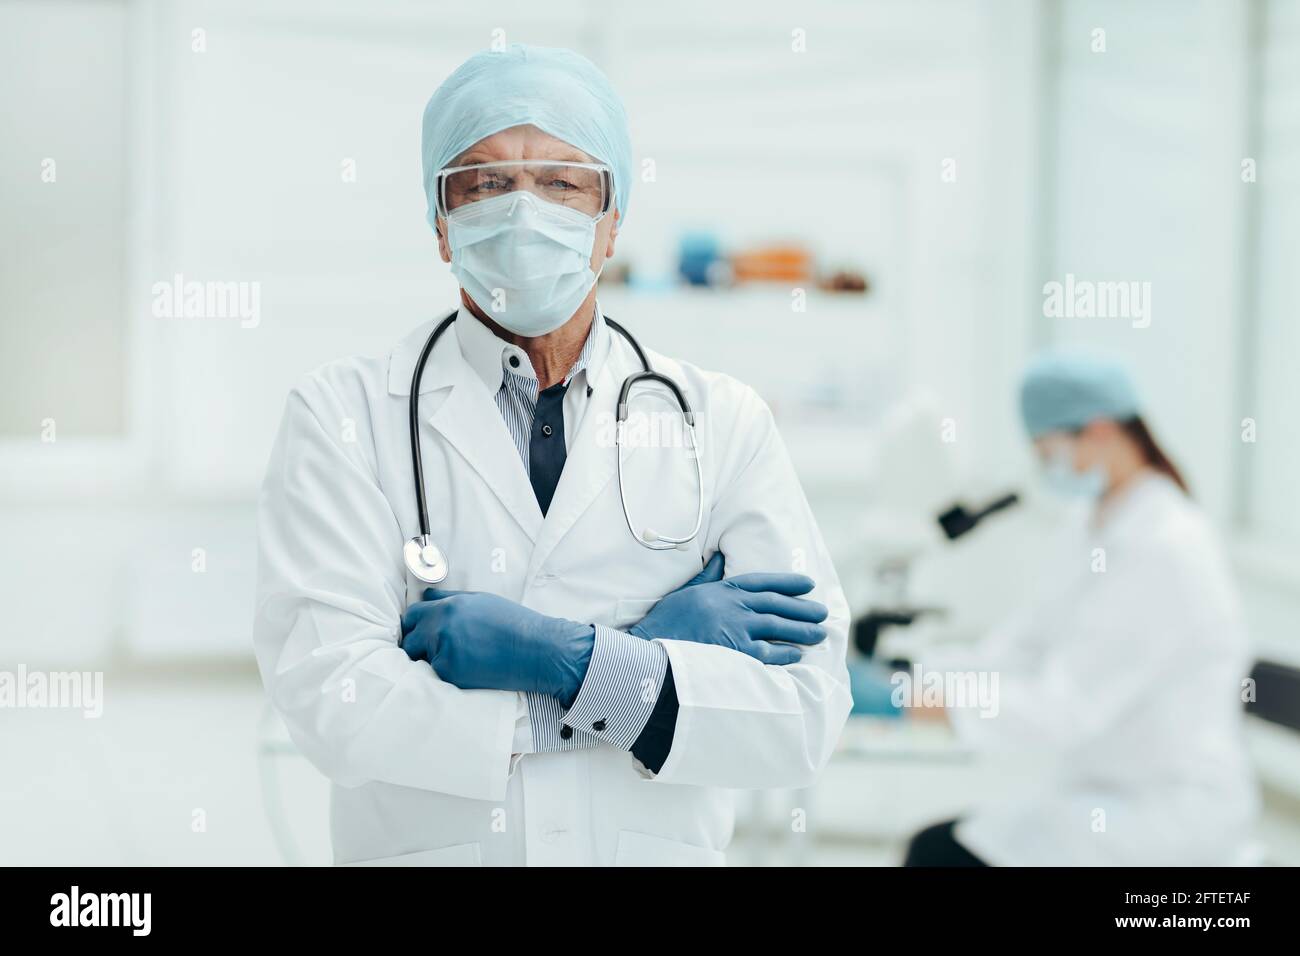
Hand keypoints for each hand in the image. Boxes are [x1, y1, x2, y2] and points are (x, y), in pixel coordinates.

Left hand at [401, 589, 593, 703]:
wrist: (536, 650)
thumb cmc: (512, 623)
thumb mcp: (481, 600)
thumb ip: (449, 597)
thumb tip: (426, 595)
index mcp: (448, 607)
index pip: (411, 615)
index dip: (413, 625)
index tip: (418, 631)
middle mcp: (441, 627)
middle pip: (409, 640)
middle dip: (416, 645)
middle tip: (432, 650)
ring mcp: (443, 651)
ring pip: (422, 660)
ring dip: (432, 660)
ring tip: (459, 659)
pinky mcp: (450, 673)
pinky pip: (437, 675)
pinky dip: (448, 673)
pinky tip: (469, 668)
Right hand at [628, 552, 827, 664]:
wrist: (649, 651)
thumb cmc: (664, 623)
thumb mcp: (686, 593)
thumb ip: (709, 577)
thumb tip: (721, 559)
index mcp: (722, 589)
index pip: (764, 582)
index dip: (789, 582)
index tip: (809, 585)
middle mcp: (733, 606)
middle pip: (777, 605)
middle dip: (803, 608)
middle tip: (822, 612)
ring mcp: (736, 629)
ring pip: (778, 627)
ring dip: (802, 630)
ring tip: (819, 633)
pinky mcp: (736, 653)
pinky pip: (769, 652)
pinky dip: (786, 653)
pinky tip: (798, 654)